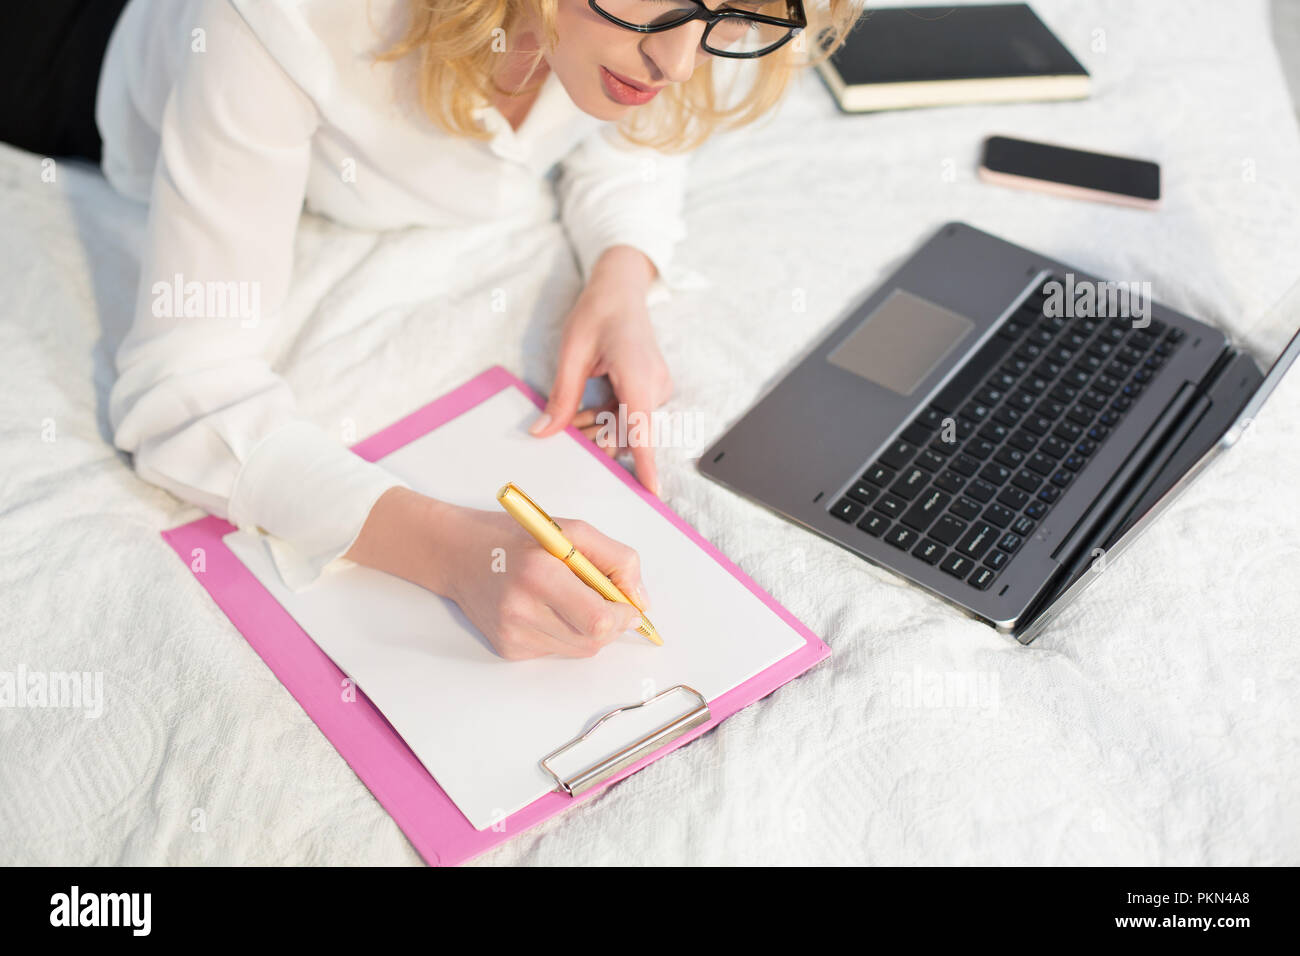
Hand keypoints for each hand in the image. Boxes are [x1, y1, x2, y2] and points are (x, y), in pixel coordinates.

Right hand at [438, 506, 650, 659]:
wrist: (458, 554)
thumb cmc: (518, 538)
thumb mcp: (571, 530)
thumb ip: (616, 560)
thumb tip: (641, 602)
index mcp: (539, 575)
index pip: (599, 620)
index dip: (623, 616)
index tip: (627, 604)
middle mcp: (522, 610)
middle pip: (593, 641)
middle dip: (611, 623)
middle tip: (603, 598)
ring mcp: (512, 635)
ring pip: (580, 650)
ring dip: (589, 629)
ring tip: (570, 598)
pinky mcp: (508, 650)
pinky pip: (557, 651)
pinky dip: (564, 633)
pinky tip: (546, 609)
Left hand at [530, 245, 671, 496]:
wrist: (620, 289)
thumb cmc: (598, 313)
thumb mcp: (571, 353)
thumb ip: (561, 397)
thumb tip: (543, 432)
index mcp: (637, 374)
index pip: (642, 428)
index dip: (647, 463)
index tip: (653, 491)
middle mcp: (654, 385)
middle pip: (628, 431)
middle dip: (597, 436)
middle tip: (567, 427)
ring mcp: (657, 388)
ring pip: (627, 425)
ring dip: (599, 427)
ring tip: (574, 414)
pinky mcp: (652, 389)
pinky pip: (630, 415)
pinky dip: (607, 417)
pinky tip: (587, 409)